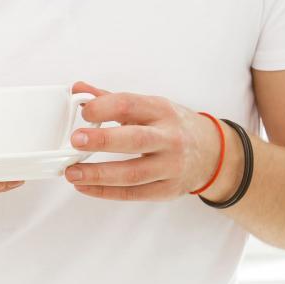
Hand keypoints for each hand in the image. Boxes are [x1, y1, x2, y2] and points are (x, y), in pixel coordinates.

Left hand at [63, 81, 230, 200]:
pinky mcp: (167, 190)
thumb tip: (78, 90)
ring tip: (72, 172)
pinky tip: (85, 186)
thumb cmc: (173, 127)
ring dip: (99, 174)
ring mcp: (170, 167)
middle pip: (135, 139)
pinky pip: (133, 193)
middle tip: (76, 141)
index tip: (84, 111)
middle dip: (103, 140)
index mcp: (162, 111)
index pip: (131, 105)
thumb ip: (111, 100)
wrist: (212, 154)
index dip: (104, 107)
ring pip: (133, 173)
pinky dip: (106, 192)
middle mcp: (170, 138)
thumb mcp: (149, 107)